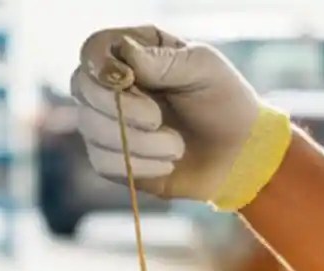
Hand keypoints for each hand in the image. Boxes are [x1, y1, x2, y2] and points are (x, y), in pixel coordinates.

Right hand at [70, 25, 291, 209]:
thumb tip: (125, 56)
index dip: (100, 65)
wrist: (240, 155)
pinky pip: (104, 163)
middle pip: (83, 89)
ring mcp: (109, 123)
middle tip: (158, 119)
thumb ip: (164, 60)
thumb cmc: (225, 102)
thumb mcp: (204, 68)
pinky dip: (139, 166)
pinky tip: (167, 164)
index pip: (93, 50)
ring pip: (92, 129)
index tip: (126, 79)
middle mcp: (113, 86)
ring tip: (176, 147)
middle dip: (121, 109)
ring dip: (138, 143)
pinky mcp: (113, 159)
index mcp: (134, 53)